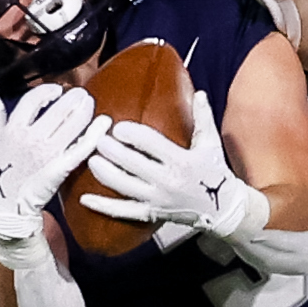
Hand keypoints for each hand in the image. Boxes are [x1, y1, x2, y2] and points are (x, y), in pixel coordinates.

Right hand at [0, 84, 107, 257]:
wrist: (8, 205)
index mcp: (14, 129)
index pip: (33, 99)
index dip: (47, 91)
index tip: (56, 89)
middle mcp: (31, 138)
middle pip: (58, 109)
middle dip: (73, 98)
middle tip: (81, 94)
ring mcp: (48, 152)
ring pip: (73, 124)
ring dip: (85, 110)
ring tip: (89, 103)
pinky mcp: (62, 166)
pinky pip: (82, 147)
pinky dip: (95, 133)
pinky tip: (104, 123)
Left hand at [83, 90, 266, 239]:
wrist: (222, 209)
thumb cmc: (214, 171)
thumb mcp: (211, 143)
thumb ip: (203, 117)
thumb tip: (197, 93)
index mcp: (182, 160)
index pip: (151, 143)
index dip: (131, 134)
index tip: (118, 127)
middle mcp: (168, 181)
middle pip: (132, 163)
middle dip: (112, 150)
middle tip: (97, 138)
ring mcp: (158, 199)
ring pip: (124, 186)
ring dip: (105, 173)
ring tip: (91, 159)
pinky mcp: (152, 213)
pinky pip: (124, 211)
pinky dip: (103, 206)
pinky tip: (84, 199)